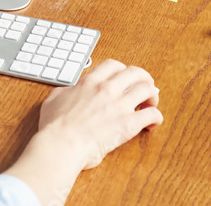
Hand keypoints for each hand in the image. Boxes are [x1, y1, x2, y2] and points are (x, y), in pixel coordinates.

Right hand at [38, 59, 162, 170]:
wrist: (61, 144)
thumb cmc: (55, 127)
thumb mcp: (54, 99)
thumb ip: (66, 91)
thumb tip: (70, 91)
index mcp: (90, 82)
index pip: (113, 66)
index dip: (123, 70)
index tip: (124, 78)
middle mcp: (107, 89)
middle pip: (135, 73)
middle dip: (143, 78)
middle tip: (144, 87)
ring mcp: (119, 105)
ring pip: (147, 89)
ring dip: (152, 95)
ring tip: (150, 104)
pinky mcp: (129, 124)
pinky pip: (152, 115)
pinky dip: (156, 118)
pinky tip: (152, 123)